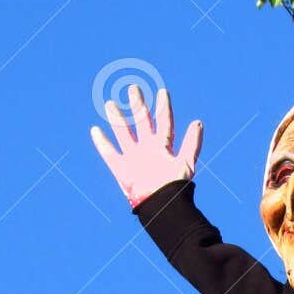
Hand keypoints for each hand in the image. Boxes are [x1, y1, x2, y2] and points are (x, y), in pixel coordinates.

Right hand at [90, 85, 202, 207]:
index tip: (163, 92)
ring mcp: (134, 158)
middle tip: (133, 88)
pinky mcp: (122, 170)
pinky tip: (95, 130)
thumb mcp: (186, 162)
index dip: (164, 108)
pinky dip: (102, 144)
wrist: (161, 205)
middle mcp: (148, 150)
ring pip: (124, 134)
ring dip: (117, 119)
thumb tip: (198, 122)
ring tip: (110, 104)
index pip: (165, 123)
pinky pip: (110, 155)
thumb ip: (192, 143)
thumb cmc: (175, 186)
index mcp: (163, 147)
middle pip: (142, 123)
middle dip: (138, 106)